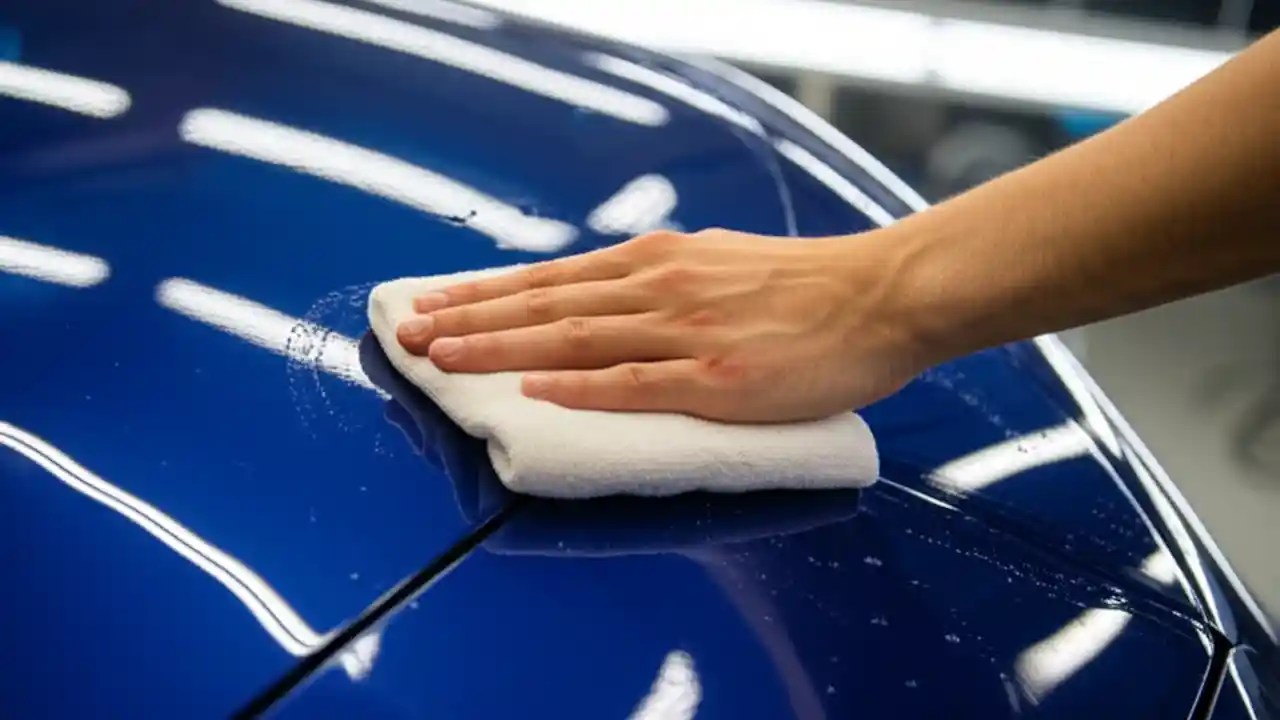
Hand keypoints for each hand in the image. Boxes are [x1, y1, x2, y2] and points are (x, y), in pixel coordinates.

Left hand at [396, 228, 925, 421]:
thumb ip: (660, 279)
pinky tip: (534, 396)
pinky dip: (580, 389)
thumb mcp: (717, 261)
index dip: (485, 294)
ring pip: (574, 340)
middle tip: (409, 335)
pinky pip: (636, 383)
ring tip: (443, 361)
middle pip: (546, 305)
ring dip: (503, 351)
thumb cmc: (803, 285)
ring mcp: (686, 332)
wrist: (880, 294)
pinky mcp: (719, 376)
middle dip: (470, 320)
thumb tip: (606, 295)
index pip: (551, 278)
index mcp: (658, 262)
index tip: (432, 303)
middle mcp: (659, 288)